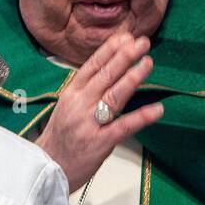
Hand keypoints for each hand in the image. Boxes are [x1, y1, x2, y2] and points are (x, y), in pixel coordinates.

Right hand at [35, 31, 163, 191]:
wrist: (47, 168)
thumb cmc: (60, 138)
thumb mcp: (67, 108)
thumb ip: (85, 90)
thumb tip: (108, 69)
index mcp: (70, 94)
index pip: (91, 66)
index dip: (109, 50)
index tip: (125, 37)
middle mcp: (79, 105)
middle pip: (104, 76)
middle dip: (124, 56)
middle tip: (141, 42)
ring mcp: (89, 123)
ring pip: (114, 95)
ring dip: (133, 77)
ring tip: (148, 63)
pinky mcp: (100, 142)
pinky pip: (124, 126)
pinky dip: (141, 116)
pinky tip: (157, 109)